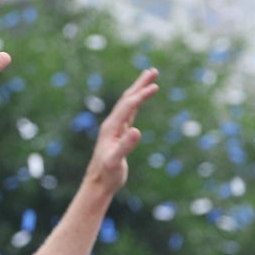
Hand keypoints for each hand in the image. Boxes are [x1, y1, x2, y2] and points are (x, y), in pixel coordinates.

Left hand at [84, 69, 159, 194]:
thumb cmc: (107, 174)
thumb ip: (125, 146)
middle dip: (140, 85)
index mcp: (111, 128)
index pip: (128, 106)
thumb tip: (137, 130)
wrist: (98, 184)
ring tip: (149, 79)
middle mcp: (112, 125)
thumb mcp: (115, 161)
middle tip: (153, 70)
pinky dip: (136, 104)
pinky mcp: (118, 135)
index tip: (156, 86)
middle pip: (127, 99)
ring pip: (127, 104)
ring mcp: (114, 129)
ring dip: (138, 91)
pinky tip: (139, 101)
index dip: (141, 95)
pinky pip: (128, 114)